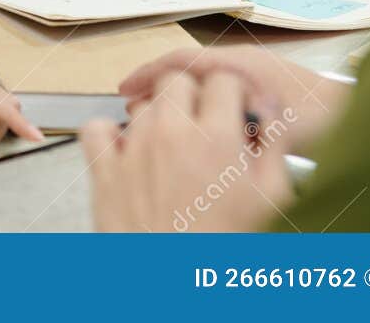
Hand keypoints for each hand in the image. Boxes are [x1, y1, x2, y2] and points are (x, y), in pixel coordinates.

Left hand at [81, 69, 293, 230]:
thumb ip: (273, 145)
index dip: (231, 93)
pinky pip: (96, 128)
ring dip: (156, 117)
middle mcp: (171, 134)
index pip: (222, 78)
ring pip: (141, 104)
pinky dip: (109, 134)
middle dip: (192, 94)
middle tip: (203, 123)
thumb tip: (268, 107)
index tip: (232, 109)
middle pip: (176, 80)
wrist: (180, 290)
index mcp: (217, 137)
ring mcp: (133, 150)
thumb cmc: (228, 249)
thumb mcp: (272, 200)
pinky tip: (127, 151)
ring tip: (171, 145)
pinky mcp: (104, 172)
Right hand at [119, 47, 350, 155]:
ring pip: (201, 83)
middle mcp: (242, 63)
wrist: (360, 116)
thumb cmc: (324, 117)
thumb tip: (206, 138)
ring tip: (156, 120)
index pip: (180, 60)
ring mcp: (251, 76)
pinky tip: (195, 129)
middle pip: (186, 70)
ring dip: (177, 98)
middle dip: (157, 88)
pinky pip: (217, 94)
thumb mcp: (280, 124)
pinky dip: (198, 107)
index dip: (148, 75)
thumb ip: (244, 127)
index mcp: (240, 63)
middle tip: (133, 111)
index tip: (125, 91)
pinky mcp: (260, 92)